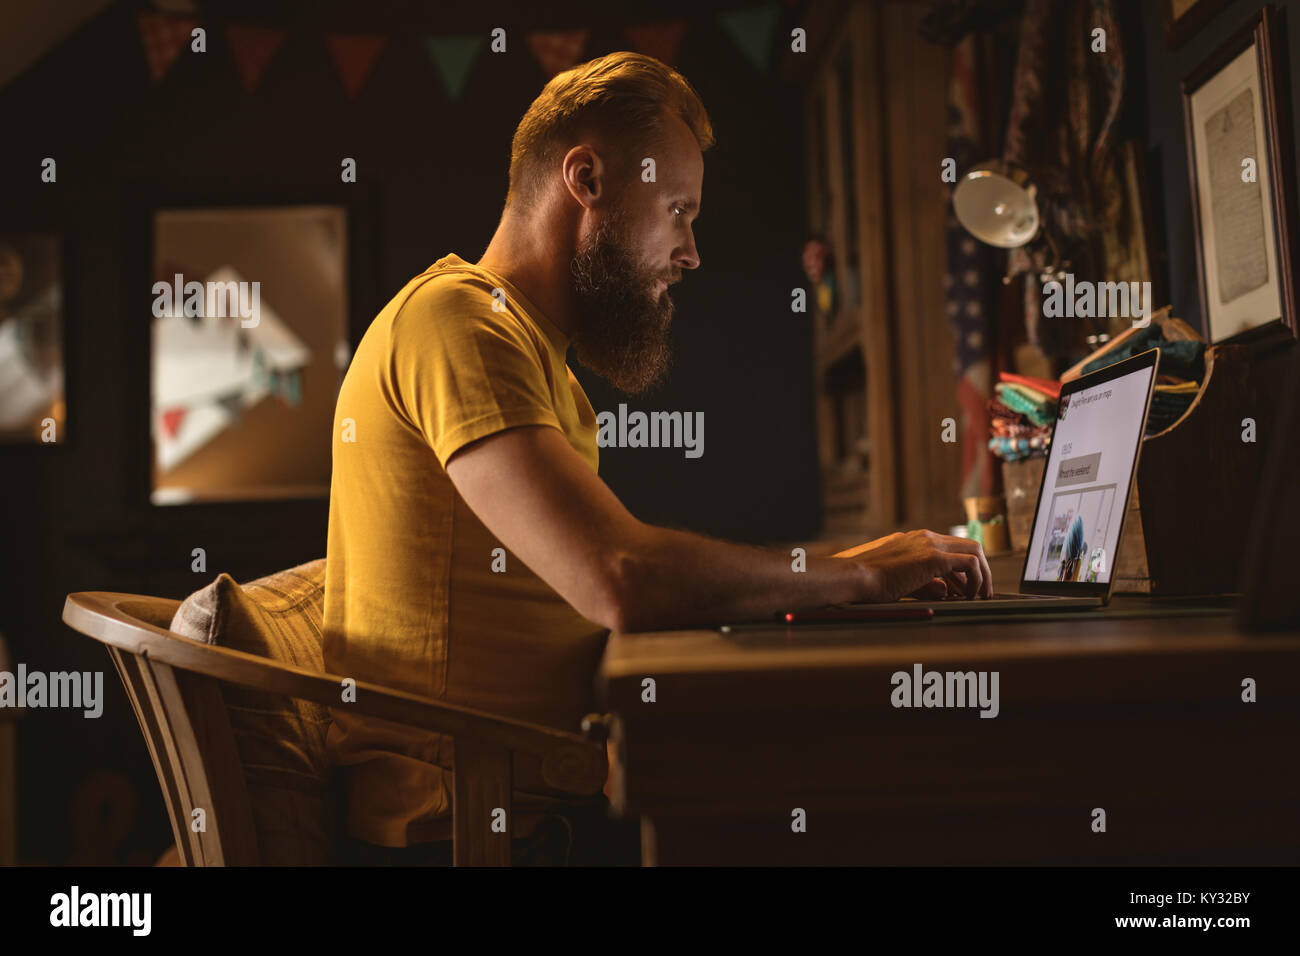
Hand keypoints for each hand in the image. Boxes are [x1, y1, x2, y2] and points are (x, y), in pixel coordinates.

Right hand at [834, 529, 993, 601]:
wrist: (854, 576)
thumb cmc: (867, 582)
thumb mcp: (900, 581)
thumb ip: (924, 584)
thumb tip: (944, 590)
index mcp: (914, 540)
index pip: (950, 548)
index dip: (962, 569)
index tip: (965, 589)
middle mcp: (925, 537)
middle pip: (967, 545)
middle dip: (980, 568)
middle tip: (982, 591)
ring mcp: (930, 544)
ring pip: (974, 550)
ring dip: (983, 574)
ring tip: (981, 595)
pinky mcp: (934, 557)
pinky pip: (971, 564)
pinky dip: (977, 579)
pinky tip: (970, 595)